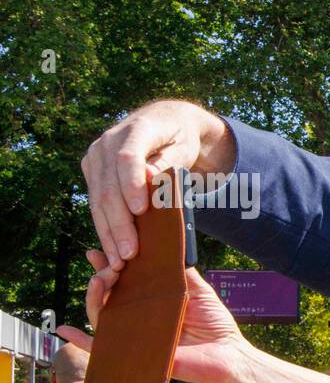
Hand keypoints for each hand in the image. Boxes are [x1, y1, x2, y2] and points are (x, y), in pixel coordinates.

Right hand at [56, 263, 252, 382]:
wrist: (227, 355)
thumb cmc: (216, 325)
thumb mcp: (198, 291)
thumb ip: (180, 272)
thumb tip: (164, 249)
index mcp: (151, 304)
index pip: (123, 284)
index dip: (107, 267)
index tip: (97, 251)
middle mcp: (139, 320)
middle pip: (107, 299)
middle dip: (100, 278)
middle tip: (106, 266)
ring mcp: (135, 337)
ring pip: (102, 319)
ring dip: (93, 298)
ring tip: (99, 281)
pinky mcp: (135, 355)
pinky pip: (102, 351)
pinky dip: (82, 342)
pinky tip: (65, 330)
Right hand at [81, 99, 234, 267]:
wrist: (163, 122)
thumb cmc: (179, 138)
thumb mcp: (184, 147)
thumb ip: (168, 162)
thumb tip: (148, 176)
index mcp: (137, 129)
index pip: (127, 158)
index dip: (131, 185)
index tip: (140, 211)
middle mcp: (108, 141)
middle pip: (109, 186)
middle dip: (119, 222)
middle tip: (130, 253)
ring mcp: (96, 156)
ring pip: (98, 199)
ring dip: (108, 232)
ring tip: (119, 260)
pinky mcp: (92, 171)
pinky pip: (96, 203)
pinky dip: (104, 228)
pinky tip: (112, 250)